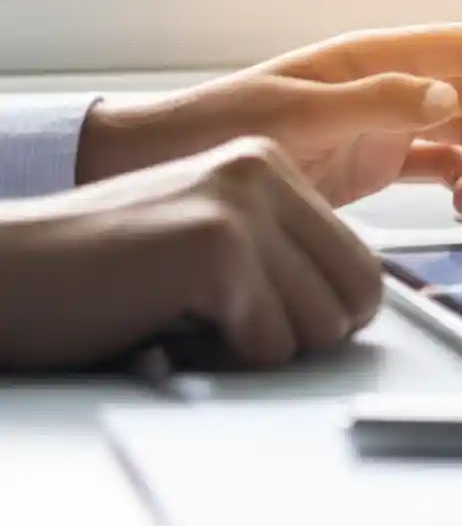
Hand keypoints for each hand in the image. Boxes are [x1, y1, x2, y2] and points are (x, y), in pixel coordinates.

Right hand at [0, 137, 379, 370]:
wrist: (4, 272)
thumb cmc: (96, 271)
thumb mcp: (213, 239)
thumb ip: (284, 254)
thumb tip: (359, 303)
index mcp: (267, 164)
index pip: (362, 263)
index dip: (324, 314)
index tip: (265, 317)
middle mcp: (262, 171)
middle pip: (358, 294)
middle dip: (302, 336)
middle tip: (229, 327)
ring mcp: (242, 206)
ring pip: (321, 326)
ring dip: (256, 349)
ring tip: (191, 321)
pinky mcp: (217, 248)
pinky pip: (270, 346)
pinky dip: (221, 361)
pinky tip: (170, 329)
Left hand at [77, 23, 461, 218]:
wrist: (170, 163)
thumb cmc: (221, 129)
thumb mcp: (296, 115)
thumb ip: (375, 103)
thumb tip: (450, 99)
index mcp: (373, 57)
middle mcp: (388, 84)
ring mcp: (385, 121)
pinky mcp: (377, 158)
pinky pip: (441, 161)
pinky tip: (461, 206)